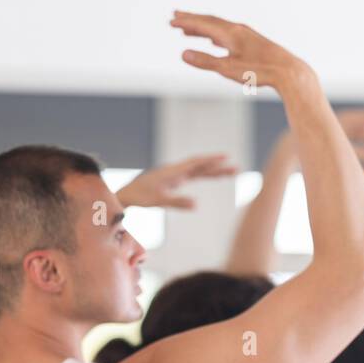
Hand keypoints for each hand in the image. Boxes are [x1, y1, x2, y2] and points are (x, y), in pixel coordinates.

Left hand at [117, 154, 237, 209]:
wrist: (126, 194)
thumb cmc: (139, 196)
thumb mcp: (159, 201)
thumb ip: (178, 202)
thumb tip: (197, 205)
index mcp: (173, 172)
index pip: (196, 163)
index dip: (212, 160)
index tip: (226, 157)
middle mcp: (176, 171)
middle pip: (201, 166)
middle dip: (219, 167)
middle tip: (237, 169)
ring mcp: (175, 175)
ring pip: (199, 171)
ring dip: (214, 170)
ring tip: (231, 172)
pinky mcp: (173, 180)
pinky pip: (193, 175)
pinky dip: (204, 174)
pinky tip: (212, 175)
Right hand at [171, 11, 306, 90]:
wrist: (287, 72)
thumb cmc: (259, 71)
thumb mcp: (228, 69)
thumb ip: (205, 61)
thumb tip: (184, 54)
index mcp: (231, 33)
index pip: (203, 23)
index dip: (186, 22)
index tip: (171, 21)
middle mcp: (237, 29)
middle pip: (209, 20)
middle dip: (191, 20)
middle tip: (175, 17)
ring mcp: (245, 35)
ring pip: (218, 27)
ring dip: (201, 27)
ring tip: (187, 30)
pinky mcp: (251, 42)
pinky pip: (227, 34)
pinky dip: (214, 34)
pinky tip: (213, 40)